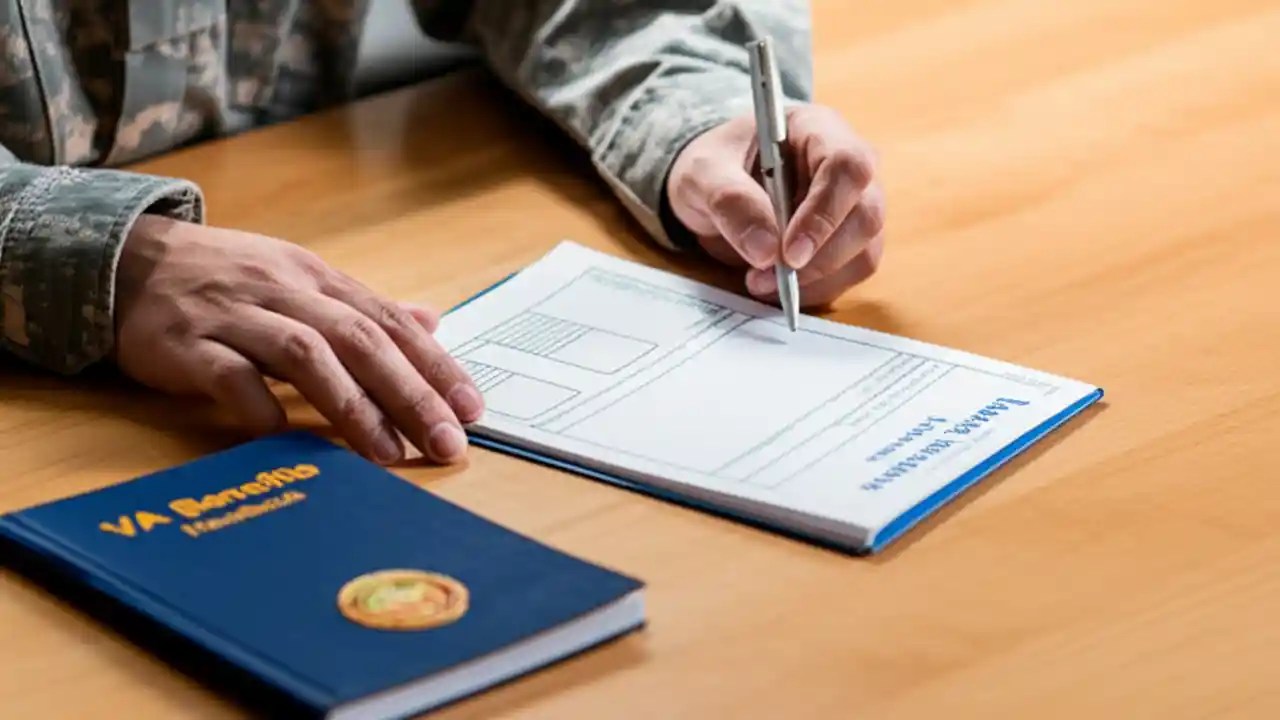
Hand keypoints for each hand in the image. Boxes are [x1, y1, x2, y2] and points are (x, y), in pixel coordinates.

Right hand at [113, 216, 482, 464]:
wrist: (123, 258)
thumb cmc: (225, 279)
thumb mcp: (300, 279)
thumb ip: (363, 308)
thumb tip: (433, 322)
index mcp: (317, 278)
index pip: (388, 321)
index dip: (434, 365)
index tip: (471, 409)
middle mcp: (283, 291)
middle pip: (359, 339)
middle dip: (409, 392)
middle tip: (445, 441)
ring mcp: (234, 316)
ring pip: (304, 354)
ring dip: (351, 406)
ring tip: (387, 453)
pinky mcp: (184, 344)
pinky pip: (228, 375)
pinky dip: (260, 407)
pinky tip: (286, 440)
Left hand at [666, 104, 884, 306]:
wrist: (714, 185)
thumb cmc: (715, 165)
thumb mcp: (703, 172)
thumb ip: (730, 201)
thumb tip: (767, 251)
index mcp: (819, 129)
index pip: (847, 167)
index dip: (825, 213)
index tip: (789, 253)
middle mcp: (849, 166)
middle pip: (865, 215)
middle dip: (819, 258)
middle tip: (765, 276)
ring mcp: (855, 205)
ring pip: (864, 252)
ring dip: (816, 279)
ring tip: (760, 282)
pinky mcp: (849, 241)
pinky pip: (849, 273)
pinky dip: (814, 289)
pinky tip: (774, 286)